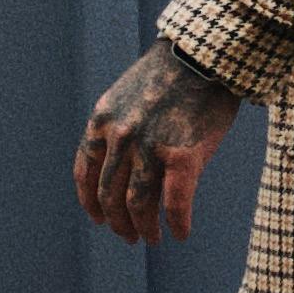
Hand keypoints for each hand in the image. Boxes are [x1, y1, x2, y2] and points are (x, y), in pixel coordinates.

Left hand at [77, 35, 242, 244]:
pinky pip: (175, 204)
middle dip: (118, 222)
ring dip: (144, 229)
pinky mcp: (183, 156)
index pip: (85, 172)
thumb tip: (122, 162)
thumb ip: (121, 126)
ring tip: (152, 239)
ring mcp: (150, 147)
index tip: (99, 218)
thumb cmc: (176, 71)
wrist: (208, 53)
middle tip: (129, 237)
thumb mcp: (130, 94)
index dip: (90, 202)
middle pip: (110, 195)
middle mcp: (120, 137)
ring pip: (138, 205)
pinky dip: (177, 224)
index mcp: (102, 120)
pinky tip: (181, 234)